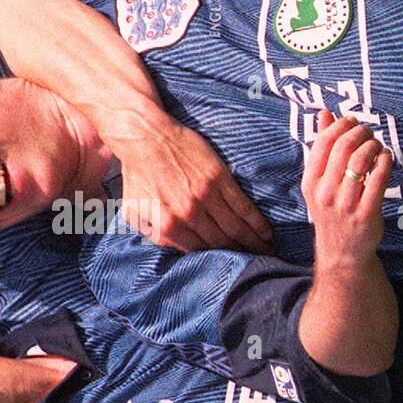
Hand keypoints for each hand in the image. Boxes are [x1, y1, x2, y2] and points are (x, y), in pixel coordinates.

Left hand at [116, 113, 273, 252]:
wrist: (144, 136)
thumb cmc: (137, 174)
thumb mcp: (135, 212)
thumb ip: (154, 235)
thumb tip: (176, 250)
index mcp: (167, 226)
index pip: (199, 252)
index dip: (217, 262)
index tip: (231, 266)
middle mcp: (188, 214)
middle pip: (221, 243)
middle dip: (240, 256)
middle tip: (257, 265)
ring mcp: (206, 195)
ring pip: (235, 227)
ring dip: (253, 243)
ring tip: (267, 252)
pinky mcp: (219, 177)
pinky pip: (242, 205)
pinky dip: (256, 221)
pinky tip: (266, 232)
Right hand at [301, 112, 392, 267]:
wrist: (342, 252)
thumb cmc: (332, 211)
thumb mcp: (320, 182)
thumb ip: (322, 147)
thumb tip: (325, 113)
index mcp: (310, 182)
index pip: (324, 143)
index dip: (341, 126)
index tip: (352, 122)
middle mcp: (325, 193)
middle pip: (343, 148)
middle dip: (360, 133)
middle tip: (368, 133)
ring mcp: (346, 204)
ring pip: (361, 160)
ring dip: (373, 145)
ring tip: (377, 146)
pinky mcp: (367, 212)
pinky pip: (379, 178)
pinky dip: (385, 161)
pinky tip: (386, 158)